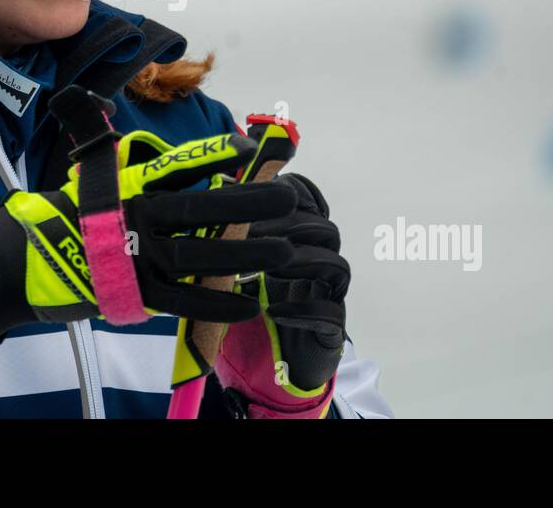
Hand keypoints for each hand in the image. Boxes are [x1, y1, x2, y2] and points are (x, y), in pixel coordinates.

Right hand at [0, 130, 299, 342]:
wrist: (22, 262)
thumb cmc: (67, 214)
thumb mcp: (91, 172)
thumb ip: (110, 142)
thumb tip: (98, 101)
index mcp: (131, 184)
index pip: (180, 165)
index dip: (215, 155)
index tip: (248, 147)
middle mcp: (138, 217)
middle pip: (203, 211)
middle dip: (249, 203)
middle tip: (285, 197)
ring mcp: (138, 258)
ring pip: (202, 257)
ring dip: (247, 254)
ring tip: (283, 250)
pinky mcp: (136, 295)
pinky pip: (186, 301)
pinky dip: (219, 302)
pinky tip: (251, 300)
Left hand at [215, 172, 349, 416]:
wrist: (272, 364)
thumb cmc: (251, 307)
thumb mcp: (237, 267)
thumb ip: (230, 235)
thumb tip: (215, 188)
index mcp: (299, 242)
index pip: (312, 204)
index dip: (296, 193)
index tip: (266, 194)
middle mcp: (320, 263)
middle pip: (326, 230)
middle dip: (290, 226)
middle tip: (251, 231)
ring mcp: (331, 296)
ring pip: (337, 266)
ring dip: (302, 261)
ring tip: (270, 267)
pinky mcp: (331, 331)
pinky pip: (331, 314)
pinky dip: (303, 309)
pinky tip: (273, 310)